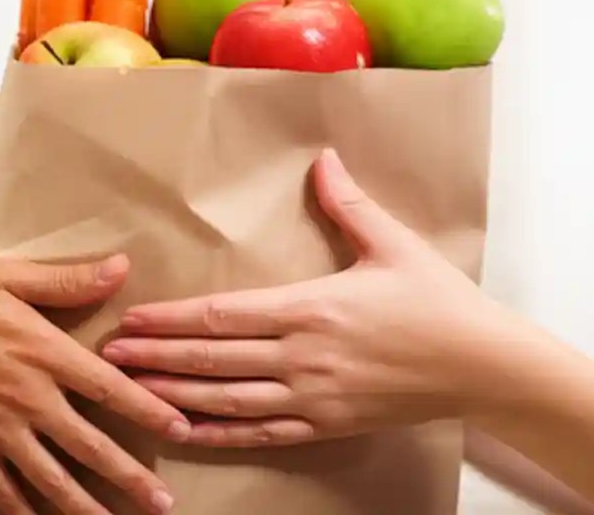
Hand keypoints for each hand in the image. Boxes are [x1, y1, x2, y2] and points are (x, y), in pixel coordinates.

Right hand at [0, 254, 186, 513]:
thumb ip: (62, 280)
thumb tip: (120, 269)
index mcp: (39, 350)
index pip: (108, 386)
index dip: (149, 410)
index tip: (181, 429)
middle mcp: (25, 397)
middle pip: (89, 445)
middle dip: (130, 477)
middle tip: (164, 503)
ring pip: (52, 478)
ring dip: (88, 506)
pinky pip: (5, 490)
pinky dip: (28, 512)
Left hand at [103, 149, 510, 447]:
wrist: (484, 367)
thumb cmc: (439, 301)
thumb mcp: (394, 244)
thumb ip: (349, 203)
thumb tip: (322, 157)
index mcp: (311, 308)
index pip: (222, 315)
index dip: (170, 319)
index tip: (132, 317)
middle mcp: (303, 356)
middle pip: (212, 359)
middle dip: (155, 357)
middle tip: (108, 356)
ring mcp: (313, 396)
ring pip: (227, 401)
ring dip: (173, 396)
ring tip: (129, 391)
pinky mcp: (326, 425)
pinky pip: (261, 434)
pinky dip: (218, 435)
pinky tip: (184, 431)